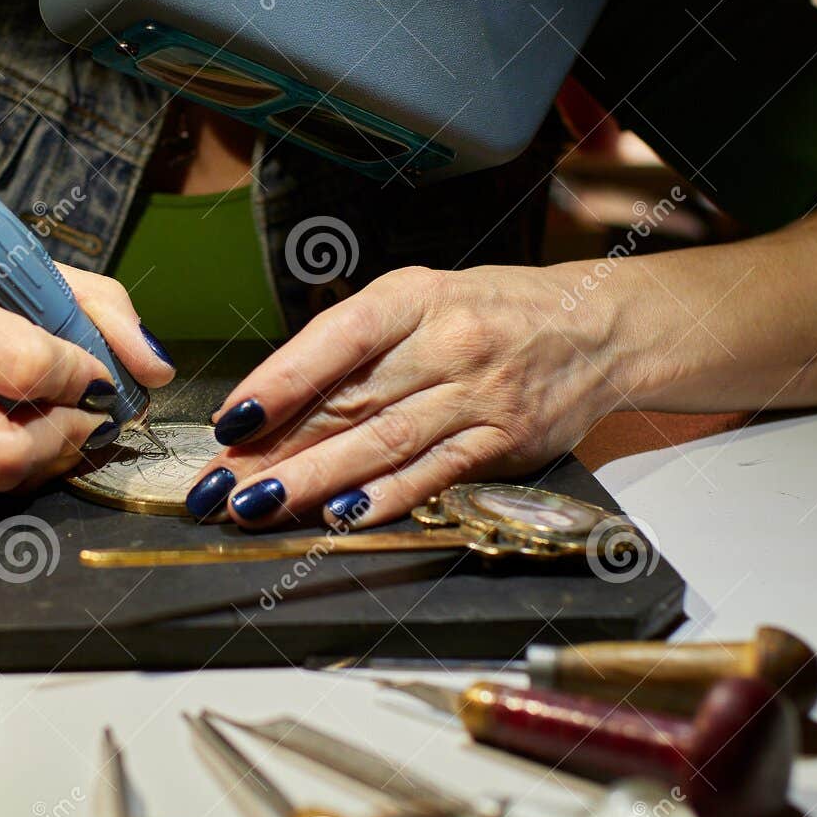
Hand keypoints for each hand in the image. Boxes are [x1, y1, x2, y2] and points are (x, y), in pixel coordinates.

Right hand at [0, 225, 173, 489]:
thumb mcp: (3, 258)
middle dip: (72, 436)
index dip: (83, 373)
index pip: (28, 368)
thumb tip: (155, 372)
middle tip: (91, 409)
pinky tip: (17, 422)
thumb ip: (93, 305)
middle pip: (11, 452)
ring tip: (60, 412)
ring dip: (53, 452)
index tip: (95, 366)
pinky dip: (17, 457)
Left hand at [186, 265, 621, 527]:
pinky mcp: (502, 442)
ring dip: (314, 481)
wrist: (598, 327)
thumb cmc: (493, 312)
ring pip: (382, 444)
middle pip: (347, 403)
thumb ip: (353, 347)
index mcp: (413, 298)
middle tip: (219, 485)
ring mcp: (477, 396)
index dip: (278, 382)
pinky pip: (433, 475)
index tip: (230, 420)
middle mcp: (445, 343)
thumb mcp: (420, 300)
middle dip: (274, 449)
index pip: (335, 340)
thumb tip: (270, 406)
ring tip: (259, 507)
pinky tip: (339, 517)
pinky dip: (383, 499)